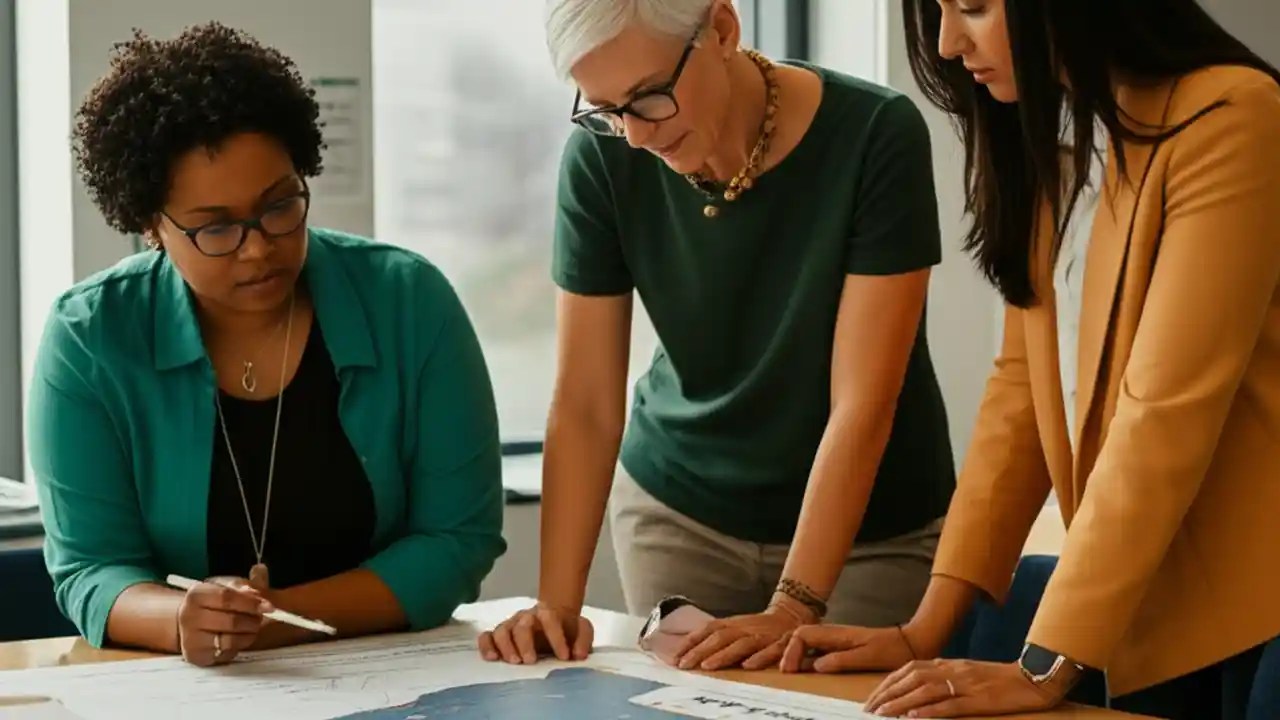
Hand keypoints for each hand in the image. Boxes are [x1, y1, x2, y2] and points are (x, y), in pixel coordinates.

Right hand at [176, 576, 273, 666]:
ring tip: (253, 627)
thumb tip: (258, 587)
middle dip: (253, 620)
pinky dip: (239, 645)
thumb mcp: (227, 587)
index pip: (226, 597)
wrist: (190, 624)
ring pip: (230, 639)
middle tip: (261, 618)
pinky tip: (240, 638)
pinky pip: (226, 652)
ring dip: (249, 634)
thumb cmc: (213, 604)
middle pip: (231, 620)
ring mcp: (191, 638)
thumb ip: (245, 586)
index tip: (268, 606)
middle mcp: (189, 616)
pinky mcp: (197, 655)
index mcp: (196, 594)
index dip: (250, 602)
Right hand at [477, 603, 593, 663]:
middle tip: (531, 661)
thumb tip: (578, 654)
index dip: (557, 637)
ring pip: (502, 630)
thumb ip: (584, 639)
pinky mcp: (498, 635)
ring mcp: (510, 625)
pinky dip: (487, 646)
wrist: (554, 622)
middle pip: (522, 625)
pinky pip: (486, 636)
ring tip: (514, 662)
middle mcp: (526, 617)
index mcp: (547, 613)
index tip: (565, 656)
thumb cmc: (566, 630)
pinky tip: (492, 658)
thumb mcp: (581, 630)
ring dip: (506, 646)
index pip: (549, 618)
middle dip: (526, 643)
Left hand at [672, 607, 806, 671]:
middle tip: (684, 665)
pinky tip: (748, 666)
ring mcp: (760, 635)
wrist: (790, 615)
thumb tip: (687, 649)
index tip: (675, 656)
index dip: (691, 641)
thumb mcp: (735, 627)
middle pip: (719, 637)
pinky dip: (758, 657)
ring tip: (707, 666)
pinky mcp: (777, 642)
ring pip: (740, 643)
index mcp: (731, 623)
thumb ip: (716, 636)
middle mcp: (743, 627)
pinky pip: (768, 650)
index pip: (706, 629)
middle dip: (700, 651)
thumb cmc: (757, 627)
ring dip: (723, 655)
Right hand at [762, 624, 918, 673]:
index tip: (789, 671)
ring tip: (766, 665)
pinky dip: (796, 657)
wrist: (911, 641)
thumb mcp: (868, 656)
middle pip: (794, 636)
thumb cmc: (892, 649)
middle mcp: (831, 635)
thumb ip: (841, 659)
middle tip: (757, 665)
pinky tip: (791, 668)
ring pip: (799, 642)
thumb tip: (815, 665)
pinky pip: (809, 649)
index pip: (801, 635)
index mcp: (836, 634)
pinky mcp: (837, 647)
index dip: (790, 652)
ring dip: (783, 653)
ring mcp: (833, 640)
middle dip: (776, 650)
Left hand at [864, 659, 1061, 717]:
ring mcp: (965, 684)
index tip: (873, 697)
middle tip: (870, 709)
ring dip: (901, 702)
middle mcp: (952, 670)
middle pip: (911, 679)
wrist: (1033, 677)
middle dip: (888, 693)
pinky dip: (930, 711)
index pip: (909, 670)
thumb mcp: (968, 672)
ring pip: (925, 691)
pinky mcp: (979, 699)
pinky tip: (914, 717)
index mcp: (948, 663)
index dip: (889, 683)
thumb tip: (921, 684)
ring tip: (883, 714)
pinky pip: (950, 705)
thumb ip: (945, 674)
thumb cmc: (1000, 678)